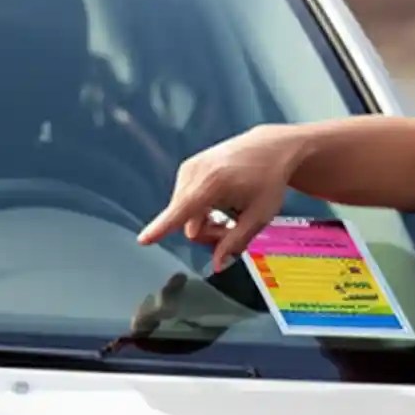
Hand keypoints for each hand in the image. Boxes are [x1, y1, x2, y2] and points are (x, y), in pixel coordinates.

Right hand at [137, 124, 300, 271]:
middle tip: (230, 230)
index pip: (183, 212)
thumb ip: (236, 242)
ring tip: (228, 214)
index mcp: (214, 183)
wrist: (271, 148)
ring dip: (202, 221)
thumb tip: (217, 266)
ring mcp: (189, 167)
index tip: (144, 240)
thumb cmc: (269, 181)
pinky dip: (199, 207)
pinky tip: (219, 202)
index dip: (162, 229)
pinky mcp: (188, 167)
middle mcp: (196, 172)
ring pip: (183, 212)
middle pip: (186, 221)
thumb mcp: (260, 215)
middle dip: (205, 233)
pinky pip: (185, 199)